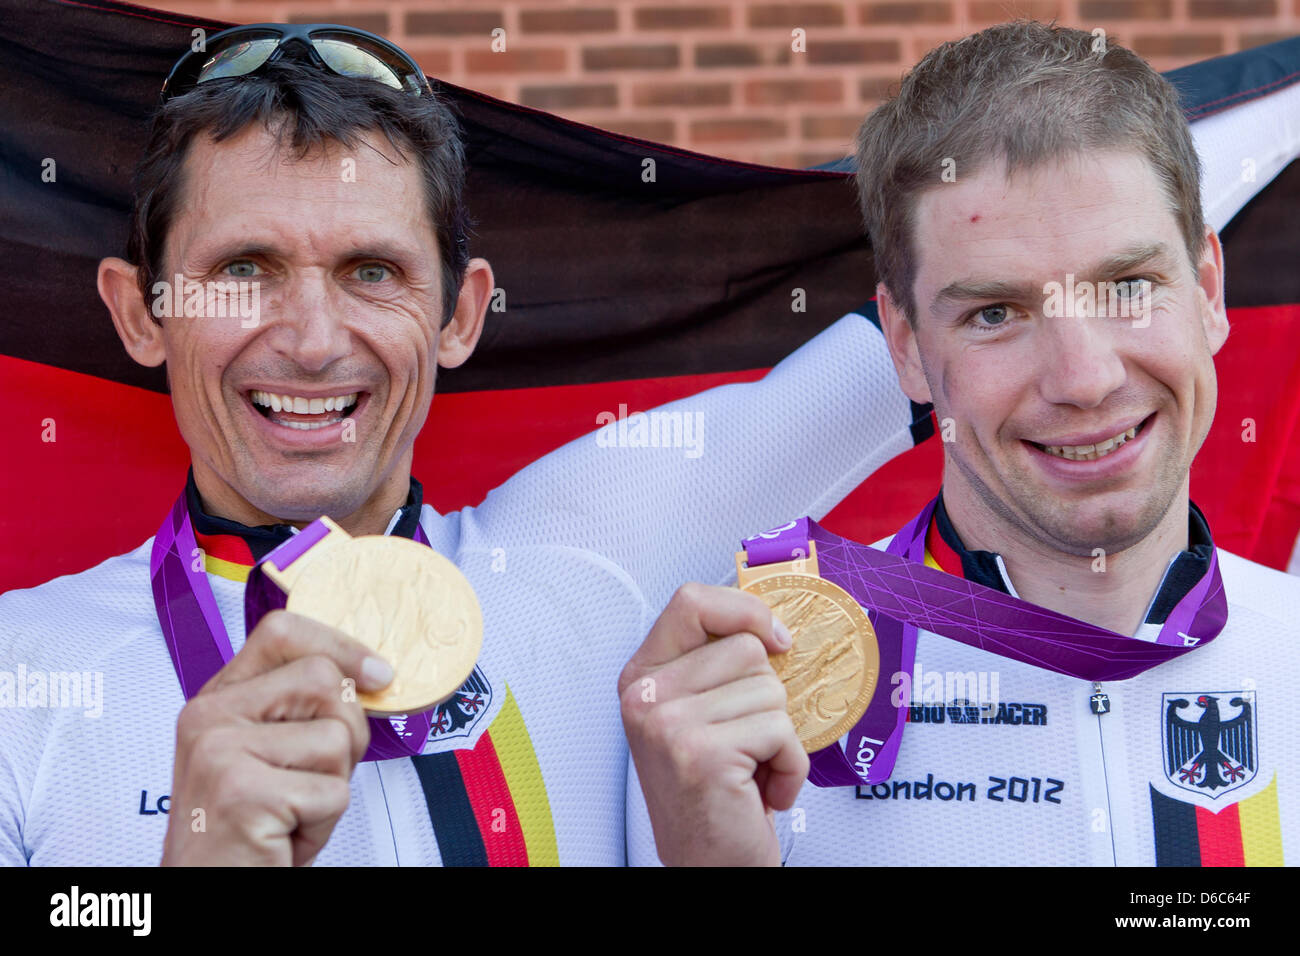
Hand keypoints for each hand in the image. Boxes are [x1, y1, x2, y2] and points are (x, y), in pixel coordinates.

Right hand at [161, 610, 393, 865]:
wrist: (210, 889)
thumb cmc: (247, 831)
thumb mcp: (272, 754)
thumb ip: (304, 709)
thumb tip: (372, 673)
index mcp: (217, 700)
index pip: (283, 632)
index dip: (341, 645)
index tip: (375, 672)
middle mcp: (210, 717)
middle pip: (324, 680)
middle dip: (346, 732)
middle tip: (315, 777)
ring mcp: (220, 752)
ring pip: (336, 737)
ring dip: (333, 784)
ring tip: (294, 809)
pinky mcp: (243, 793)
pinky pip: (333, 791)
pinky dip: (324, 821)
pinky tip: (286, 834)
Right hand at [619, 583, 807, 865]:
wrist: (710, 864)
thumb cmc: (716, 791)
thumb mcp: (703, 714)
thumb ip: (719, 667)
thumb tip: (773, 627)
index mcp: (642, 677)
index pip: (691, 601)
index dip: (742, 610)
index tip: (773, 640)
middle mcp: (644, 697)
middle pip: (746, 648)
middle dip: (767, 697)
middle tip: (745, 742)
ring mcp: (667, 724)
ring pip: (770, 689)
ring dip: (780, 737)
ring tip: (751, 769)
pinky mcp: (701, 752)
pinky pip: (782, 730)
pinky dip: (790, 767)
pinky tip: (761, 790)